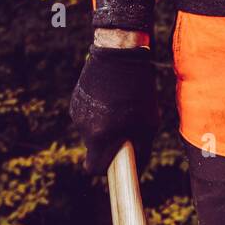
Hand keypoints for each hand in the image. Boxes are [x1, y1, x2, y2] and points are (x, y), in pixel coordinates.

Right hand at [69, 43, 157, 175]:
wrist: (119, 54)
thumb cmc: (139, 91)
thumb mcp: (148, 124)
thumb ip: (141, 151)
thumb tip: (135, 168)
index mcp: (99, 136)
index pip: (93, 169)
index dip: (105, 170)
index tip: (115, 164)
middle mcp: (83, 127)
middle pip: (94, 149)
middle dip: (108, 145)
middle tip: (126, 130)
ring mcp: (76, 112)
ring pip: (91, 132)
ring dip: (104, 128)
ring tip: (121, 109)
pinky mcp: (75, 99)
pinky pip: (87, 117)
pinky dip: (98, 114)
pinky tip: (111, 98)